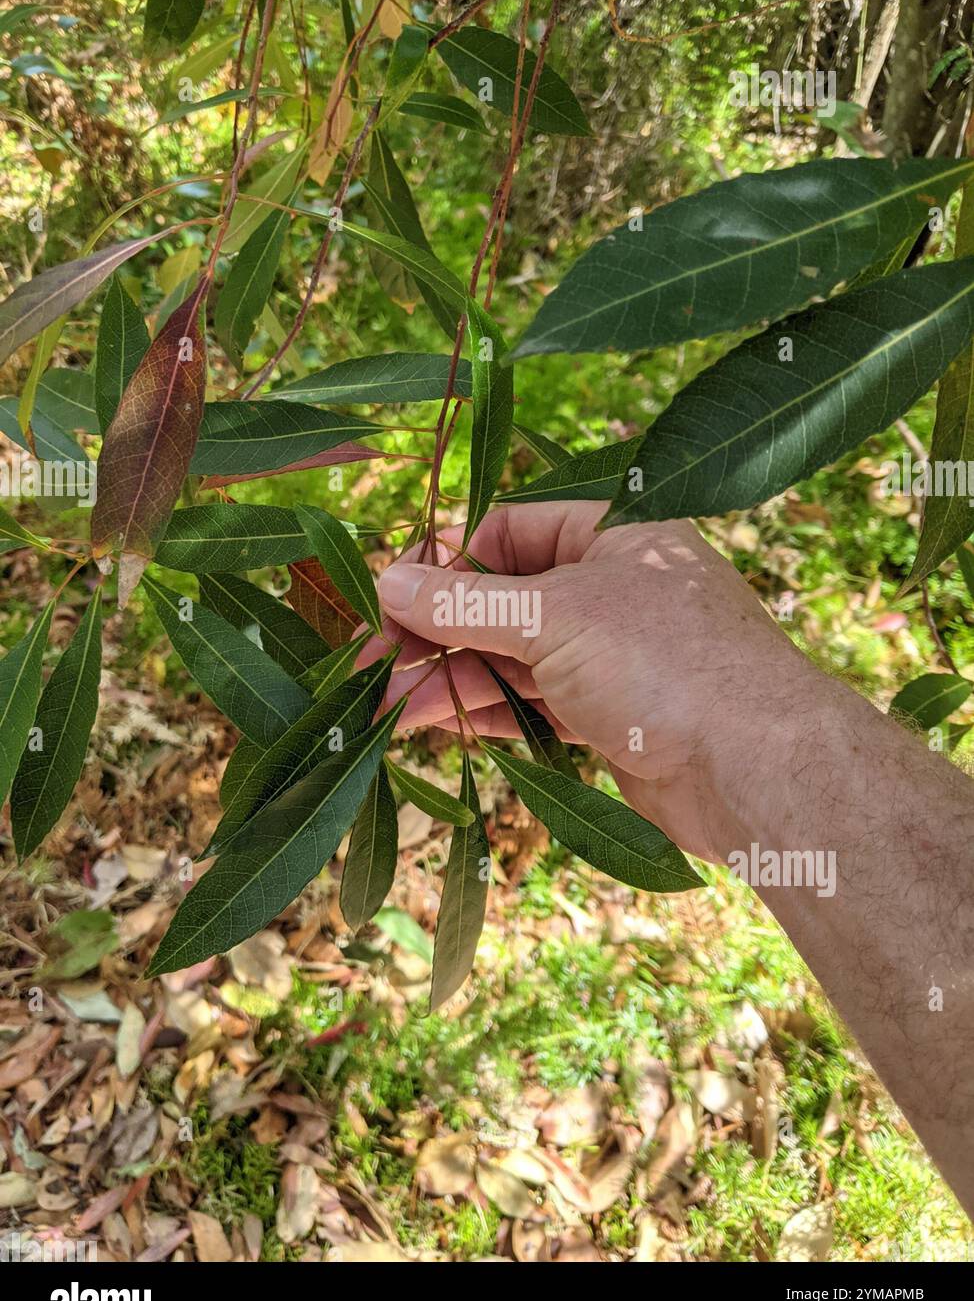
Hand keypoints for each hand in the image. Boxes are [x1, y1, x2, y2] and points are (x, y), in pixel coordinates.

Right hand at [368, 500, 809, 860]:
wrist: (756, 770)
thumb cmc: (664, 665)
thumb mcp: (556, 617)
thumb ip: (468, 603)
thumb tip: (389, 581)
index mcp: (613, 535)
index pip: (508, 530)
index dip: (444, 561)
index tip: (386, 596)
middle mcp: (613, 589)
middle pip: (503, 597)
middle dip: (436, 630)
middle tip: (372, 664)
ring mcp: (612, 656)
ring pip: (512, 655)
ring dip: (449, 677)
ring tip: (385, 706)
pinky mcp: (610, 716)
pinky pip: (531, 701)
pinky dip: (483, 709)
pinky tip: (433, 723)